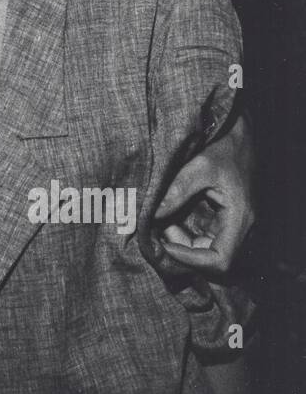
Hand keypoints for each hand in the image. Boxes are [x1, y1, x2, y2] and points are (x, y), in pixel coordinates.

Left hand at [156, 114, 254, 277]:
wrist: (239, 133)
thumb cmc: (224, 146)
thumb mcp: (199, 166)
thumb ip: (176, 191)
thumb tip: (151, 216)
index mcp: (241, 217)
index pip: (221, 259)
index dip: (192, 260)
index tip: (166, 245)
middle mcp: (243, 226)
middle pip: (214, 259)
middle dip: (184, 249)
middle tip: (161, 230)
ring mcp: (235, 223)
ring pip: (209, 249)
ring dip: (184, 242)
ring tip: (164, 222)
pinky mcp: (227, 218)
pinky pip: (208, 237)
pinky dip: (188, 233)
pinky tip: (171, 218)